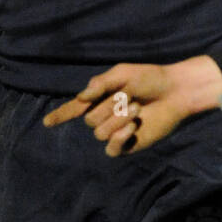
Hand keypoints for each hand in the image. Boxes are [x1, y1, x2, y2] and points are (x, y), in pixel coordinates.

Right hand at [42, 55, 221, 154]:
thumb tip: (81, 98)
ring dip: (117, 119)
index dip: (60, 115)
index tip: (46, 123)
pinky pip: (111, 148)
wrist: (175, 91)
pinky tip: (133, 126)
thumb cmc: (150, 78)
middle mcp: (106, 116)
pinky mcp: (128, 144)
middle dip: (107, 108)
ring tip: (137, 108)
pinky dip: (120, 136)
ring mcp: (116, 131)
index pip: (75, 109)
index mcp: (101, 98)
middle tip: (129, 98)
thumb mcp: (122, 73)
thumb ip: (99, 84)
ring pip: (99, 133)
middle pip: (88, 121)